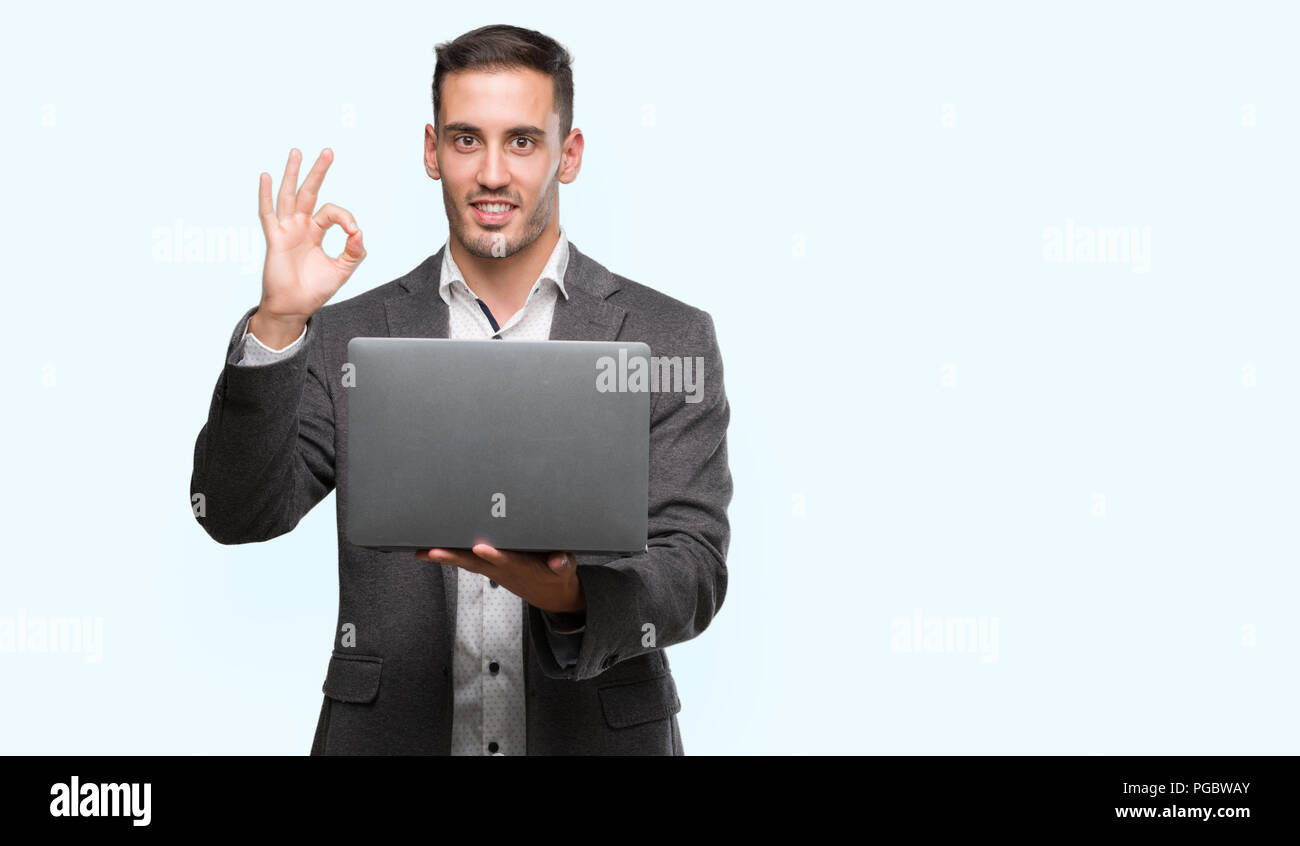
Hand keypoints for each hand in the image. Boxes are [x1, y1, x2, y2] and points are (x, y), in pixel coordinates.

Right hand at [252, 148, 365, 343]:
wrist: (294, 307)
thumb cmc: (314, 290)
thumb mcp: (341, 270)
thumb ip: (353, 252)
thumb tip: (359, 232)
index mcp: (315, 232)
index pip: (331, 212)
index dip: (345, 217)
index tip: (353, 232)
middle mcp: (300, 227)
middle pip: (309, 192)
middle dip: (318, 172)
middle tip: (328, 152)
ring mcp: (286, 230)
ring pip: (289, 196)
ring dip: (293, 174)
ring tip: (297, 152)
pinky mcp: (275, 239)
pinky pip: (268, 214)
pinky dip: (266, 195)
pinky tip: (266, 177)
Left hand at [418, 544, 584, 615]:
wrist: (553, 597)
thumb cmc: (557, 577)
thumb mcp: (566, 570)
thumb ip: (563, 563)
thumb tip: (559, 559)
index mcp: (521, 567)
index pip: (505, 560)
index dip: (493, 555)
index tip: (480, 547)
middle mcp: (502, 570)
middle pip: (474, 562)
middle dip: (453, 557)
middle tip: (432, 551)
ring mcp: (494, 571)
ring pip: (465, 563)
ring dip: (444, 558)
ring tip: (422, 552)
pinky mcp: (490, 569)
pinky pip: (466, 562)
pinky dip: (449, 557)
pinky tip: (432, 552)